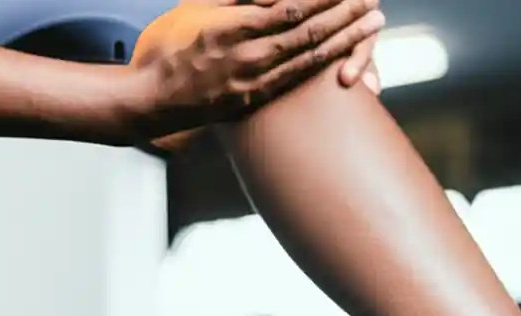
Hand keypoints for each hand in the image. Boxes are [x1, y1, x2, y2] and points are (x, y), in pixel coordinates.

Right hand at [129, 0, 384, 136]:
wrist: (148, 102)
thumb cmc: (164, 48)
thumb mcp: (193, 9)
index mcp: (231, 28)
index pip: (290, 6)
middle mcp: (247, 57)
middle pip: (308, 31)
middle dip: (346, 13)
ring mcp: (253, 83)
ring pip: (309, 57)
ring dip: (346, 40)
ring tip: (373, 24)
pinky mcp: (253, 102)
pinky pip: (296, 81)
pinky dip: (323, 66)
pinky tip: (345, 57)